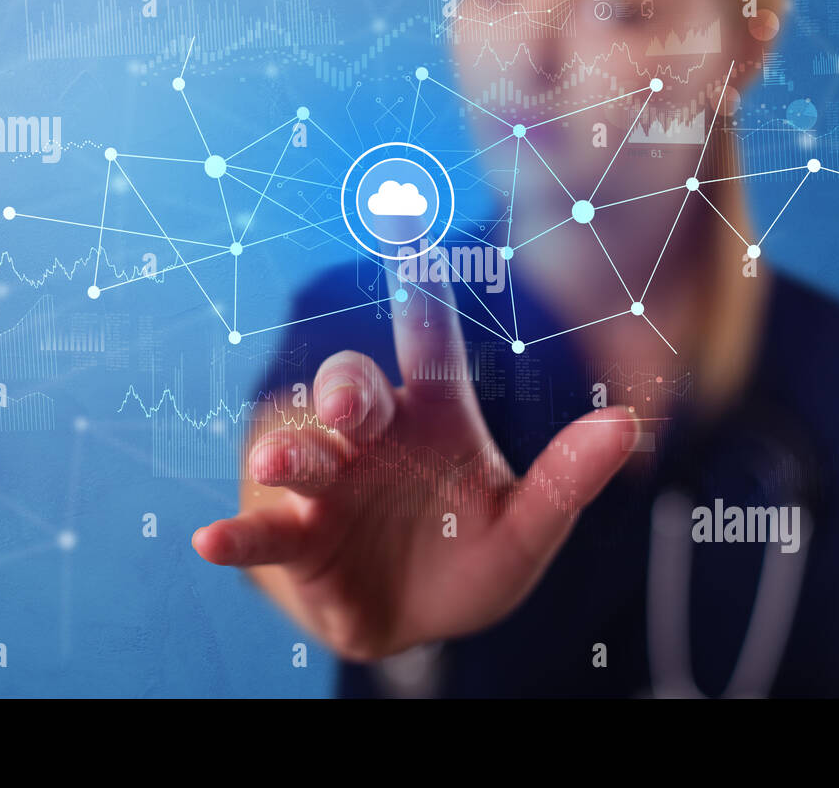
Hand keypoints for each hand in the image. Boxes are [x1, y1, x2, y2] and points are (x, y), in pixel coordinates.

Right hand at [192, 269, 636, 660]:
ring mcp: (329, 486)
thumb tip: (627, 425)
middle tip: (352, 402)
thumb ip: (566, 480)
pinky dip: (240, 534)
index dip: (417, 280)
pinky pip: (263, 530)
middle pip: (353, 387)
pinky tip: (211, 541)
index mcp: (431, 415)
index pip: (425, 335)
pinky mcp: (298, 541)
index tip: (402, 212)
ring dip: (290, 454)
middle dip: (347, 387)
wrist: (421, 626)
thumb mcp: (528, 529)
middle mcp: (372, 436)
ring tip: (283, 468)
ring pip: (301, 449)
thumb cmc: (471, 561)